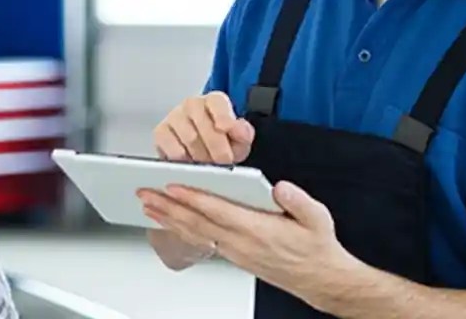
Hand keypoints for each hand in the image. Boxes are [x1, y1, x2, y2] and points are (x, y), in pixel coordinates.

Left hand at [138, 180, 355, 303]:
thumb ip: (297, 200)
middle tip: (145, 193)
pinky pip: (202, 241)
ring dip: (169, 219)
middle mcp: (242, 243)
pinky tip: (171, 223)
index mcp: (258, 230)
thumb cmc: (315, 247)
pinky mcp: (234, 256)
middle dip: (168, 207)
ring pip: (196, 233)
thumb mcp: (317, 218)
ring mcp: (235, 252)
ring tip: (148, 206)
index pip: (218, 211)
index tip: (172, 186)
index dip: (193, 198)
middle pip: (197, 222)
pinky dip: (182, 230)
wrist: (320, 278)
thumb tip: (279, 187)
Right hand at [153, 91, 254, 163]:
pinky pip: (172, 148)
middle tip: (223, 162)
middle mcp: (192, 104)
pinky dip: (183, 159)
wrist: (203, 148)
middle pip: (204, 126)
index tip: (225, 129)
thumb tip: (239, 130)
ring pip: (189, 139)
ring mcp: (174, 117)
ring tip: (209, 166)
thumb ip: (243, 133)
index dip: (222, 116)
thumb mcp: (239, 139)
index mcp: (214, 101)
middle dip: (216, 149)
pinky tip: (191, 163)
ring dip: (201, 156)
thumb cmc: (221, 141)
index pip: (217, 103)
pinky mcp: (161, 132)